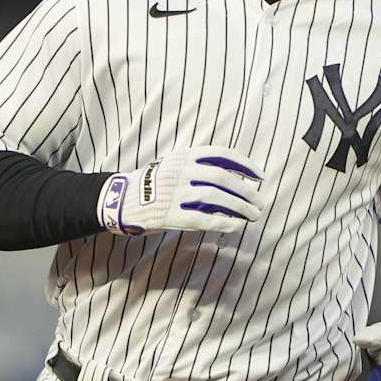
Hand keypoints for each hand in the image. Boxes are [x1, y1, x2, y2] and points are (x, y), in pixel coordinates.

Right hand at [98, 145, 266, 234]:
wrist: (119, 198)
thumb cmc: (154, 183)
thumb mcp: (174, 164)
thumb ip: (200, 167)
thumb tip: (236, 178)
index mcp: (184, 156)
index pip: (221, 154)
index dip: (244, 165)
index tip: (260, 176)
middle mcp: (181, 171)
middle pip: (223, 178)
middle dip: (246, 191)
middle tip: (260, 201)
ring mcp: (175, 194)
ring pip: (216, 198)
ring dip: (239, 207)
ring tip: (253, 215)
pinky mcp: (169, 216)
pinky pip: (202, 220)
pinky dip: (223, 223)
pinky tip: (236, 226)